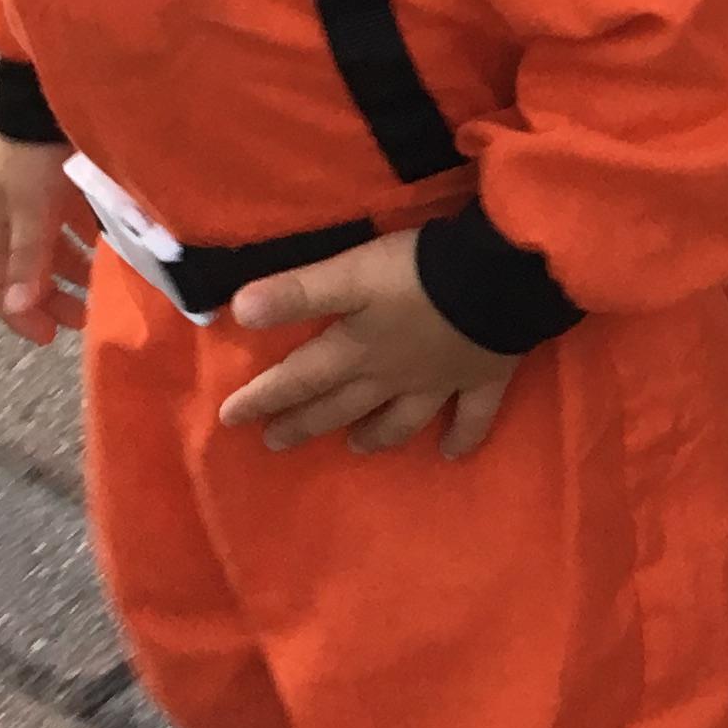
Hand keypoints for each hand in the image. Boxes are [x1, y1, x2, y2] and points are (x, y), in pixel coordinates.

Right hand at [0, 136, 93, 345]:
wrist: (49, 97)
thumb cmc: (38, 158)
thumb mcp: (32, 212)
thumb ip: (27, 259)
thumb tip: (17, 307)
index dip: (16, 314)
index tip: (47, 338)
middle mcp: (6, 215)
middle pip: (22, 270)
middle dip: (49, 298)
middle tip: (80, 320)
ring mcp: (31, 198)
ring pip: (47, 248)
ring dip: (69, 272)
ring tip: (96, 290)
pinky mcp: (56, 182)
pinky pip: (67, 224)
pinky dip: (82, 243)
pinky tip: (104, 250)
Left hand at [218, 232, 517, 458]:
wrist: (497, 281)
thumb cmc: (419, 274)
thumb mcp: (350, 274)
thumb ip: (298, 293)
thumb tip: (239, 310)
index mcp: (356, 351)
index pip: (299, 378)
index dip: (264, 396)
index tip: (230, 418)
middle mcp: (392, 376)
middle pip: (342, 405)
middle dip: (306, 423)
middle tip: (276, 442)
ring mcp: (439, 382)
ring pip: (401, 418)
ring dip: (376, 435)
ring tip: (356, 448)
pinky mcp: (482, 377)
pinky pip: (472, 416)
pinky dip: (462, 436)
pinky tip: (451, 453)